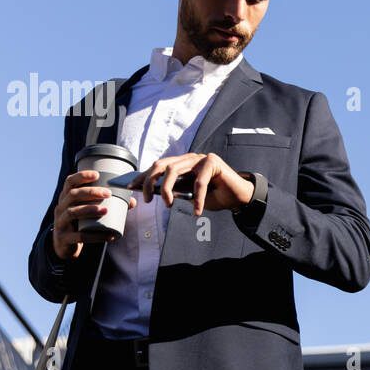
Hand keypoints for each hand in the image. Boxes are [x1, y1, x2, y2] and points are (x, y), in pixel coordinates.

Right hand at [52, 170, 137, 259]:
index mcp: (66, 198)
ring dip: (89, 209)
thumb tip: (132, 201)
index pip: (70, 182)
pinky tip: (109, 236)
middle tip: (108, 193)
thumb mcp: (89, 212)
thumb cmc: (80, 224)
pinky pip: (79, 236)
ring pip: (72, 212)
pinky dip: (95, 236)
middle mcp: (60, 208)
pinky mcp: (64, 238)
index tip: (97, 175)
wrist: (65, 246)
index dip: (81, 176)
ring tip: (106, 210)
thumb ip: (110, 205)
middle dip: (90, 192)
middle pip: (72, 195)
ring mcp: (60, 223)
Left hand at [129, 152, 253, 215]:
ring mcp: (200, 158)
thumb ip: (176, 191)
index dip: (143, 176)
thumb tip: (156, 193)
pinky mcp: (212, 162)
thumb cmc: (215, 196)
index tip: (129, 187)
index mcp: (182, 164)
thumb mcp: (190, 195)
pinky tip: (197, 211)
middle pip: (161, 165)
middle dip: (150, 182)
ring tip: (169, 205)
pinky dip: (196, 199)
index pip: (157, 166)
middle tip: (148, 200)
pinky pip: (198, 182)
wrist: (239, 197)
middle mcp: (189, 158)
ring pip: (174, 170)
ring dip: (168, 189)